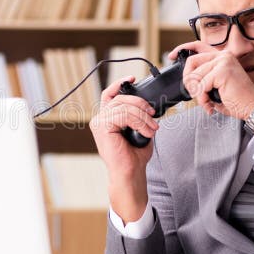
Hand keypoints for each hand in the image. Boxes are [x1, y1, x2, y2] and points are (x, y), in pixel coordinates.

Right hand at [89, 76, 157, 221]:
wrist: (130, 174)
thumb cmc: (133, 156)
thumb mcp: (139, 130)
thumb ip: (139, 115)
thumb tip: (149, 104)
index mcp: (106, 118)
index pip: (110, 95)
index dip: (119, 84)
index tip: (133, 79)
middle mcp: (100, 119)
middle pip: (121, 98)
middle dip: (141, 105)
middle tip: (154, 117)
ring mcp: (99, 122)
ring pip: (124, 107)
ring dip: (143, 116)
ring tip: (152, 128)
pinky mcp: (102, 127)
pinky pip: (124, 115)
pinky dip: (139, 122)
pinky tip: (146, 133)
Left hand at [168, 41, 253, 120]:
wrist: (253, 108)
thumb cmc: (237, 100)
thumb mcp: (216, 85)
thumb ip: (204, 78)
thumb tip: (187, 79)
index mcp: (222, 57)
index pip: (198, 46)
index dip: (182, 49)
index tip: (172, 56)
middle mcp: (223, 56)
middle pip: (191, 62)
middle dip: (188, 81)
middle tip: (195, 94)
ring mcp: (223, 62)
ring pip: (195, 77)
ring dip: (198, 95)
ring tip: (207, 103)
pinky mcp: (222, 71)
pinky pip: (201, 86)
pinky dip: (202, 99)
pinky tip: (211, 105)